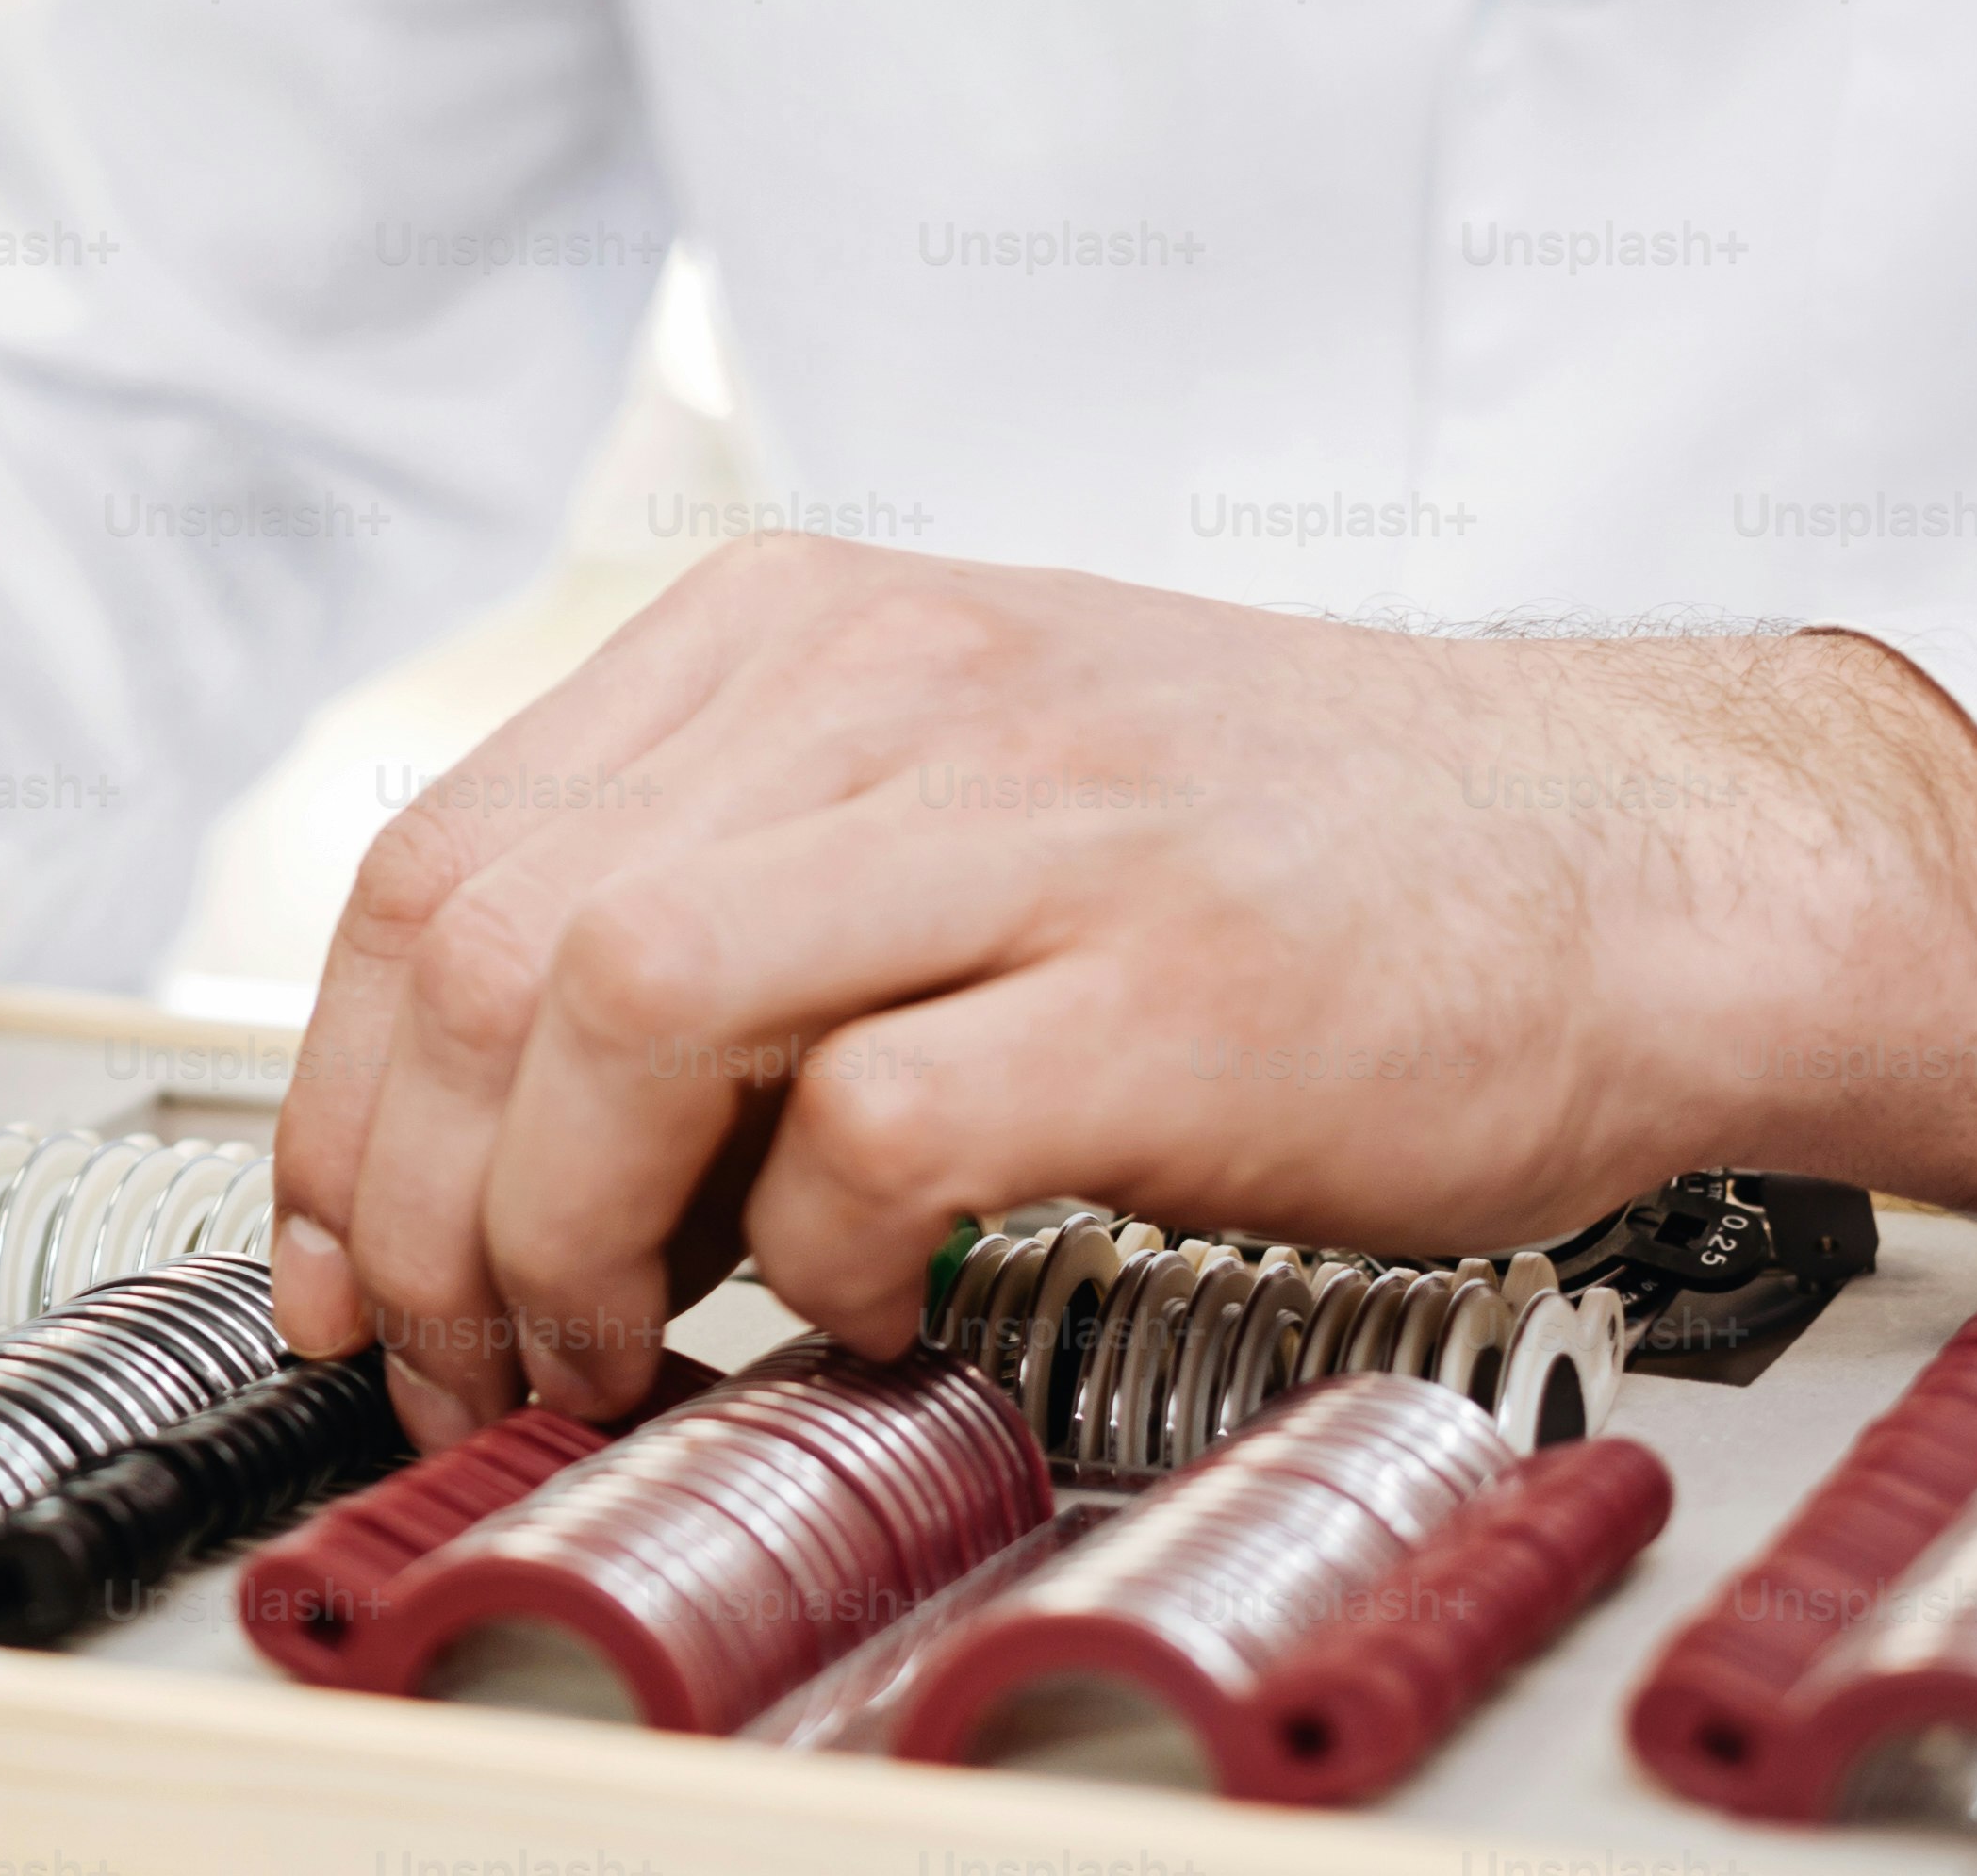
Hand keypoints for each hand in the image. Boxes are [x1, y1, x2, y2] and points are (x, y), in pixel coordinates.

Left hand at [273, 533, 1976, 1446]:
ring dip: (565, 1227)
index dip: (341, 1090)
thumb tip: (486, 1111)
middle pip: (484, 939)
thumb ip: (722, 876)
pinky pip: (867, 1128)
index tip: (346, 1248)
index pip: (435, 857)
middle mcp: (881, 690)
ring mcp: (1026, 830)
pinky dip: (810, 1257)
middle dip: (417, 1187)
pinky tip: (860, 1303)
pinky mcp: (1164, 992)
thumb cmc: (1283, 847)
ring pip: (622, 1003)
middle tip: (467, 1345)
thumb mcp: (945, 770)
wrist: (1635, 852)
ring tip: (622, 1341)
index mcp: (792, 631)